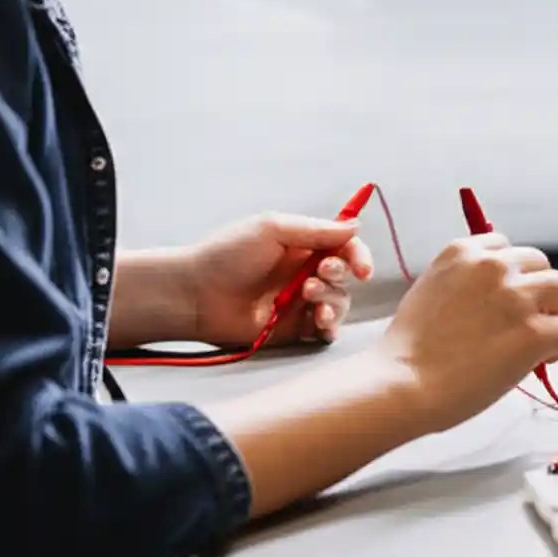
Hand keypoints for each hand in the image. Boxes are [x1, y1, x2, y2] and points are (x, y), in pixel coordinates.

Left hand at [188, 213, 374, 346]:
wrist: (196, 294)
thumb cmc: (227, 255)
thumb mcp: (272, 228)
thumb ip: (316, 230)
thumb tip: (355, 226)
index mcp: (302, 246)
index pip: (344, 249)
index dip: (358, 256)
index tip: (362, 269)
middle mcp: (305, 273)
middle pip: (345, 276)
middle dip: (338, 277)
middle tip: (315, 278)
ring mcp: (300, 302)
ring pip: (339, 303)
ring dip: (332, 300)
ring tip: (308, 298)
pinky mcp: (293, 328)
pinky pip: (324, 330)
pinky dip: (329, 327)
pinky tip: (320, 322)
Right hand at [378, 232, 557, 432]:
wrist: (403, 383)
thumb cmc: (409, 349)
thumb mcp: (430, 290)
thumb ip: (465, 281)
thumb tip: (497, 296)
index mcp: (463, 252)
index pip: (505, 247)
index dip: (509, 275)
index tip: (503, 297)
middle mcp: (493, 265)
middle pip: (539, 263)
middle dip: (534, 290)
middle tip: (522, 320)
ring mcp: (516, 297)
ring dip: (551, 312)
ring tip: (533, 338)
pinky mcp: (534, 331)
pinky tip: (538, 360)